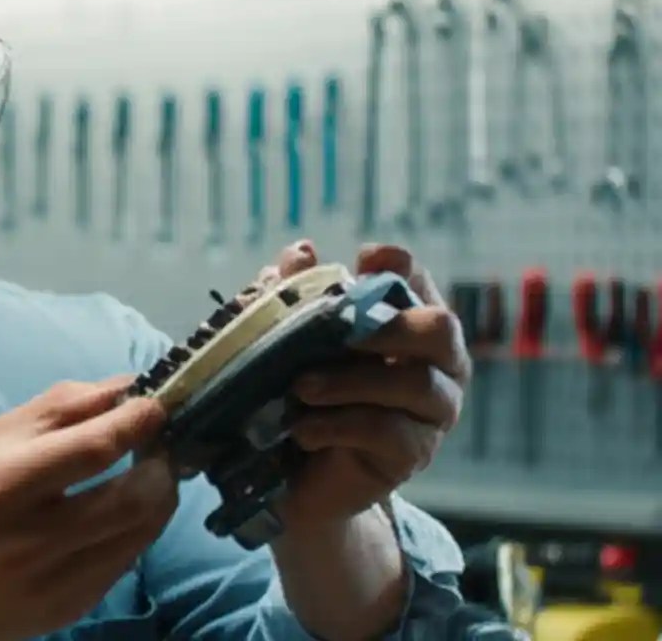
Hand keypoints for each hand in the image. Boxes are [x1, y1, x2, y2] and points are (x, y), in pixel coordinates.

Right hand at [0, 378, 177, 640]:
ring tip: (146, 470)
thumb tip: (120, 386)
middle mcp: (30, 541)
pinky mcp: (67, 609)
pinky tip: (117, 511)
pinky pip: (125, 561)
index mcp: (1, 487)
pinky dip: (135, 528)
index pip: (95, 449)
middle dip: (162, 460)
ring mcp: (52, 583)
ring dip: (157, 493)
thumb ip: (55, 411)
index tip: (155, 402)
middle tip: (158, 440)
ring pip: (141, 532)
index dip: (139, 420)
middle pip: (135, 497)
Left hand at [262, 241, 469, 529]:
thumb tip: (301, 253)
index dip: (400, 266)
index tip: (364, 259)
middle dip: (389, 326)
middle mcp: (437, 366)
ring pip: (414, 382)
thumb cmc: (302, 396)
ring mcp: (431, 414)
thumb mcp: (289, 342)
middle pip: (441, 328)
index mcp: (410, 326)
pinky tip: (304, 428)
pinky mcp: (412, 456)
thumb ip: (294, 297)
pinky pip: (387, 431)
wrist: (295, 479)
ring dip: (351, 381)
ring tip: (301, 387)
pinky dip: (338, 424)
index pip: (420, 282)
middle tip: (339, 332)